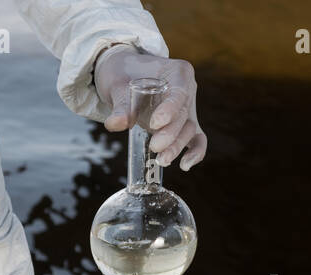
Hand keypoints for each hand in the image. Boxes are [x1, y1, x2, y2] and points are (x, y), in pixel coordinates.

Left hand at [94, 46, 207, 170]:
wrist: (124, 74)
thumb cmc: (123, 73)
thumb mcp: (117, 84)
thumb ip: (120, 105)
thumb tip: (115, 124)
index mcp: (177, 72)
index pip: (179, 92)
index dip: (170, 110)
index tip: (155, 124)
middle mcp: (187, 89)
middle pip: (184, 115)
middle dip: (171, 134)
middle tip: (155, 146)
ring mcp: (187, 108)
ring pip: (189, 129)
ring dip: (177, 146)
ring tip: (161, 160)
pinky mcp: (182, 124)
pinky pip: (195, 139)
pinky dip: (194, 152)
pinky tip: (185, 165)